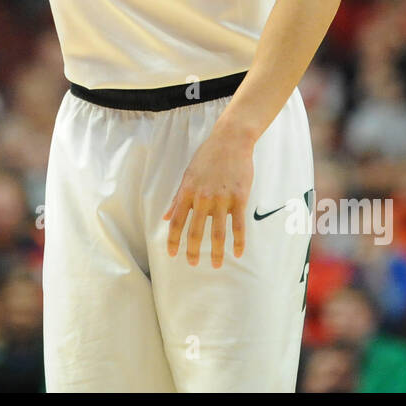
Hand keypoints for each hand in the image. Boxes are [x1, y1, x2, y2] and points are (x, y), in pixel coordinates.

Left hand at [163, 122, 255, 267]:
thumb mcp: (187, 175)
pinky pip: (239, 225)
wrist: (230, 141)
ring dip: (217, 252)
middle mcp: (203, 198)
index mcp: (187, 192)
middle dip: (193, 250)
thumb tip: (165, 217)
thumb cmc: (207, 157)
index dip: (173, 239)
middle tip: (192, 264)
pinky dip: (238, 241)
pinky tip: (238, 253)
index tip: (172, 253)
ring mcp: (222, 199)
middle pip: (195, 231)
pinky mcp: (239, 198)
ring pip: (218, 232)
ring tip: (217, 265)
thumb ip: (178, 199)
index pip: (176, 221)